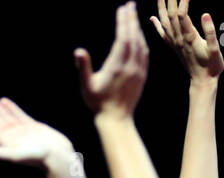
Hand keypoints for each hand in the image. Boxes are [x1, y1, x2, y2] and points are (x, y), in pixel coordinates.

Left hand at [0, 92, 74, 169]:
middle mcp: (13, 137)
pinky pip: (19, 116)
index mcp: (6, 142)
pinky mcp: (34, 129)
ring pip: (6, 116)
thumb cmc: (39, 157)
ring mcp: (23, 132)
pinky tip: (4, 101)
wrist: (60, 157)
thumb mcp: (15, 154)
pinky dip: (11, 108)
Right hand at [75, 3, 150, 118]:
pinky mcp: (142, 76)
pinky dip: (142, 42)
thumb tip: (78, 51)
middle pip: (134, 38)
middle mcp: (131, 67)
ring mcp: (138, 72)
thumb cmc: (98, 103)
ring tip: (133, 16)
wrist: (117, 120)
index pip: (123, 38)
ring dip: (138, 29)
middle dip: (132, 20)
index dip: (124, 22)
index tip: (123, 8)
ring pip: (141, 45)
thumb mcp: (87, 86)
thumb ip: (83, 67)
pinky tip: (139, 36)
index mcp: (118, 66)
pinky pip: (144, 55)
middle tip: (130, 4)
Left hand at [151, 0, 222, 81]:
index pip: (182, 13)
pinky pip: (163, 34)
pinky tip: (152, 17)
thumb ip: (210, 32)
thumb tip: (205, 15)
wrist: (203, 82)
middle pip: (170, 14)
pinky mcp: (174, 47)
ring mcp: (175, 43)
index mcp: (190, 37)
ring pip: (165, 21)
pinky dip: (157, 25)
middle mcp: (179, 38)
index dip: (182, 0)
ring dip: (161, 7)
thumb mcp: (215, 50)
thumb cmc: (212, 67)